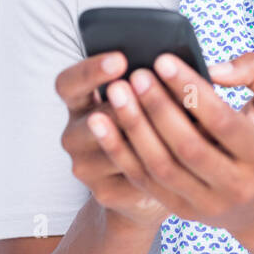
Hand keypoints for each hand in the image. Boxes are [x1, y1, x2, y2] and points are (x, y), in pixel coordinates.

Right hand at [55, 50, 169, 233]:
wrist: (152, 184)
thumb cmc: (152, 128)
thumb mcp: (146, 101)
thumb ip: (156, 84)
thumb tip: (184, 67)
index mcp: (79, 104)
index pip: (69, 83)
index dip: (90, 71)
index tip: (121, 60)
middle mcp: (74, 135)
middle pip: (92, 120)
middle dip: (126, 107)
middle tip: (150, 92)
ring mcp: (85, 167)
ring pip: (116, 150)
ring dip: (150, 137)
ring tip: (183, 121)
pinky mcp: (104, 193)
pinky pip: (134, 176)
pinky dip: (160, 162)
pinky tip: (184, 151)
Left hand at [83, 51, 253, 238]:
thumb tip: (214, 69)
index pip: (223, 121)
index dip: (191, 91)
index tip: (163, 61)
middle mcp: (236, 185)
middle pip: (189, 147)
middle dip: (158, 109)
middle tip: (136, 76)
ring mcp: (207, 203)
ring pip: (162, 167)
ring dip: (134, 129)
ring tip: (116, 93)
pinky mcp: (182, 211)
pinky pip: (144, 181)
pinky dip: (120, 151)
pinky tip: (101, 124)